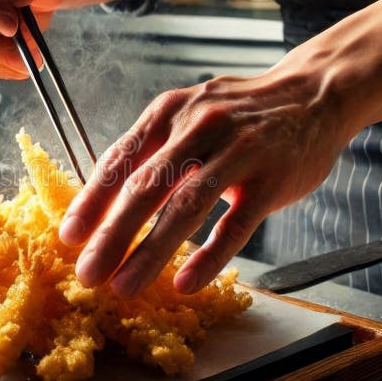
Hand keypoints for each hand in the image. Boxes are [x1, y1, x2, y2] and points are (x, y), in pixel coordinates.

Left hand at [59, 66, 354, 294]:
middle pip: (146, 186)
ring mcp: (237, 150)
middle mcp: (197, 126)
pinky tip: (186, 282)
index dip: (92, 200)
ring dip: (150, 252)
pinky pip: (236, 223)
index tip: (69, 236)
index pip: (120, 159)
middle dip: (111, 234)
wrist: (312, 94)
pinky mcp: (271, 178)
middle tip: (87, 274)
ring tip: (125, 286)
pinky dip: (209, 255)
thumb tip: (106, 197)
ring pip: (186, 206)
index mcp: (168, 112)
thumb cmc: (241, 114)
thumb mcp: (188, 114)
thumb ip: (152, 149)